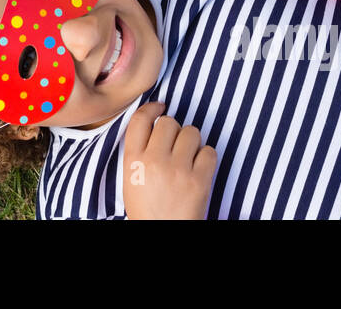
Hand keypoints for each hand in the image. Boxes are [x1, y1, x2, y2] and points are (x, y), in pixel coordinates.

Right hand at [122, 102, 216, 218]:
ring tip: (188, 157)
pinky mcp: (199, 181)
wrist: (161, 233)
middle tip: (175, 145)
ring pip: (191, 132)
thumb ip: (139, 150)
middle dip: (174, 130)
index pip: (141, 120)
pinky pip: (209, 151)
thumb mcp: (131, 178)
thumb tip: (156, 123)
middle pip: (169, 122)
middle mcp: (154, 161)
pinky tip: (199, 168)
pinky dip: (206, 157)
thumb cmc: (147, 209)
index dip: (152, 108)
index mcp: (133, 160)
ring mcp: (178, 170)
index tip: (160, 108)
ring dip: (191, 141)